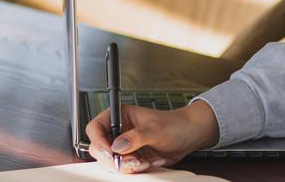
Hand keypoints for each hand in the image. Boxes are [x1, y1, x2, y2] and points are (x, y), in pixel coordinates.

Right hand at [86, 100, 219, 173]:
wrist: (189, 135)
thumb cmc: (175, 124)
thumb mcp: (155, 129)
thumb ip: (136, 137)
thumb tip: (118, 146)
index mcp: (120, 115)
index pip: (95, 127)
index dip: (98, 140)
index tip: (109, 151)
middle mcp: (119, 131)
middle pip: (99, 148)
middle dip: (113, 159)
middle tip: (130, 160)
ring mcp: (124, 146)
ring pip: (110, 162)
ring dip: (127, 166)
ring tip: (145, 161)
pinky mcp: (131, 157)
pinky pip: (124, 169)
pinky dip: (135, 169)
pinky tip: (150, 162)